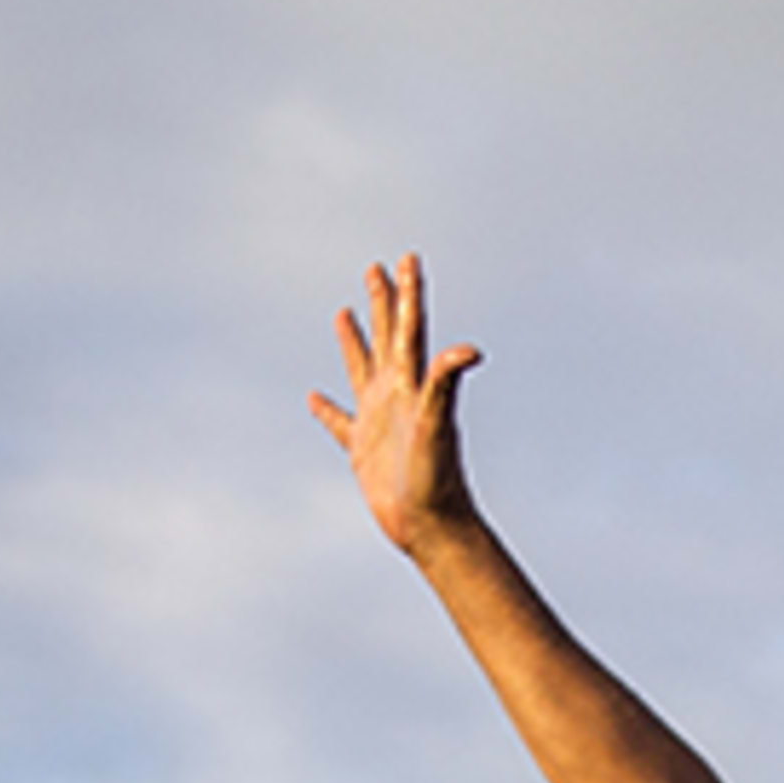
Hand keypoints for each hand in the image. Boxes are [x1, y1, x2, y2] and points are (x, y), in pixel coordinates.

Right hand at [311, 255, 482, 563]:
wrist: (433, 525)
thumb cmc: (439, 477)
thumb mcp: (438, 424)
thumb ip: (446, 383)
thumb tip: (469, 350)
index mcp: (413, 384)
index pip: (411, 327)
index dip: (409, 293)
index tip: (407, 257)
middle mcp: (397, 395)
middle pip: (387, 337)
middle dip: (384, 301)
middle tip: (377, 267)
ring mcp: (379, 420)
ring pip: (362, 369)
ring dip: (354, 341)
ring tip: (345, 312)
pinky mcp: (362, 449)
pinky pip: (339, 423)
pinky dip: (326, 409)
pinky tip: (313, 398)